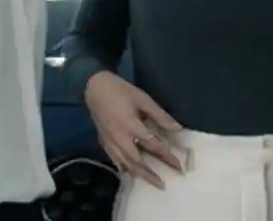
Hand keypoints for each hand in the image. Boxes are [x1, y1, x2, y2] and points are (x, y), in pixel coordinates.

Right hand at [83, 71, 183, 188]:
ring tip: (151, 182)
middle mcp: (120, 138)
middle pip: (137, 161)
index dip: (167, 156)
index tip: (178, 165)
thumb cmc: (120, 91)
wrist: (94, 88)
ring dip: (139, 174)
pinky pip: (115, 160)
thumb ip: (160, 115)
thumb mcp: (143, 99)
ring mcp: (110, 142)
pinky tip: (131, 172)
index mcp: (131, 126)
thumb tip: (177, 128)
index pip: (153, 145)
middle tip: (163, 184)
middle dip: (151, 174)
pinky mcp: (103, 142)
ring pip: (125, 164)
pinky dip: (124, 168)